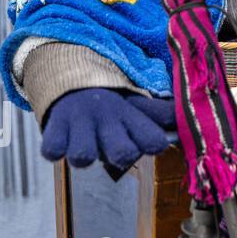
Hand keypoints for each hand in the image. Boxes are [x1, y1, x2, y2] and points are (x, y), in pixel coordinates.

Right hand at [41, 87, 175, 169]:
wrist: (71, 82)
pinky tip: (61, 142)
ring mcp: (80, 124)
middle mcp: (108, 119)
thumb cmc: (111, 105)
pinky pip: (52, 150)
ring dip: (84, 155)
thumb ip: (160, 115)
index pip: (154, 139)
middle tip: (117, 149)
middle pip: (123, 152)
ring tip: (84, 146)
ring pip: (84, 156)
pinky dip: (55, 149)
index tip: (151, 142)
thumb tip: (184, 122)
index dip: (154, 144)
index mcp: (132, 116)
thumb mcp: (137, 106)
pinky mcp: (54, 128)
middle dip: (123, 155)